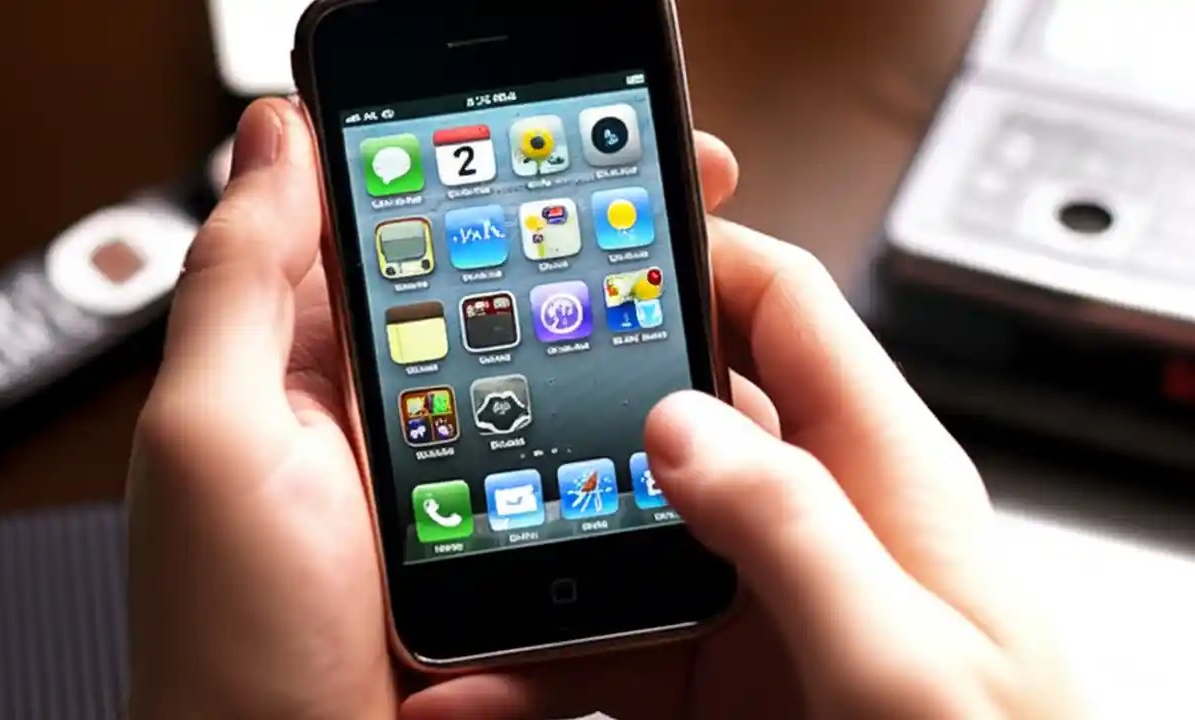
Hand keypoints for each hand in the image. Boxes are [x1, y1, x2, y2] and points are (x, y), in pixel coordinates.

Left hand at [125, 98, 742, 718]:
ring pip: (527, 381)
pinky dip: (596, 447)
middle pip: (480, 298)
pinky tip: (648, 426)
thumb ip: (240, 284)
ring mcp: (432, 478)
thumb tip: (274, 135)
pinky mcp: (484, 541)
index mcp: (292, 362)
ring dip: (591, 351)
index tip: (563, 146)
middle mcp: (366, 410)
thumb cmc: (232, 643)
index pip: (387, 223)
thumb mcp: (214, 438)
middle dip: (557, 254)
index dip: (471, 169)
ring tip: (677, 318)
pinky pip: (549, 469)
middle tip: (660, 224)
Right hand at [401, 235, 1083, 715]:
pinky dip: (527, 667)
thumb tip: (677, 422)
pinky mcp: (705, 679)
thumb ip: (796, 531)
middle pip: (670, 414)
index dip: (694, 250)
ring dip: (528, 553)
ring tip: (445, 570)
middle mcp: (804, 521)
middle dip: (569, 408)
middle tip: (471, 410)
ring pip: (612, 537)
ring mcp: (746, 601)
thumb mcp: (903, 657)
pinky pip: (597, 647)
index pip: (782, 309)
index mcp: (876, 474)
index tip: (588, 232)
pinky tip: (474, 689)